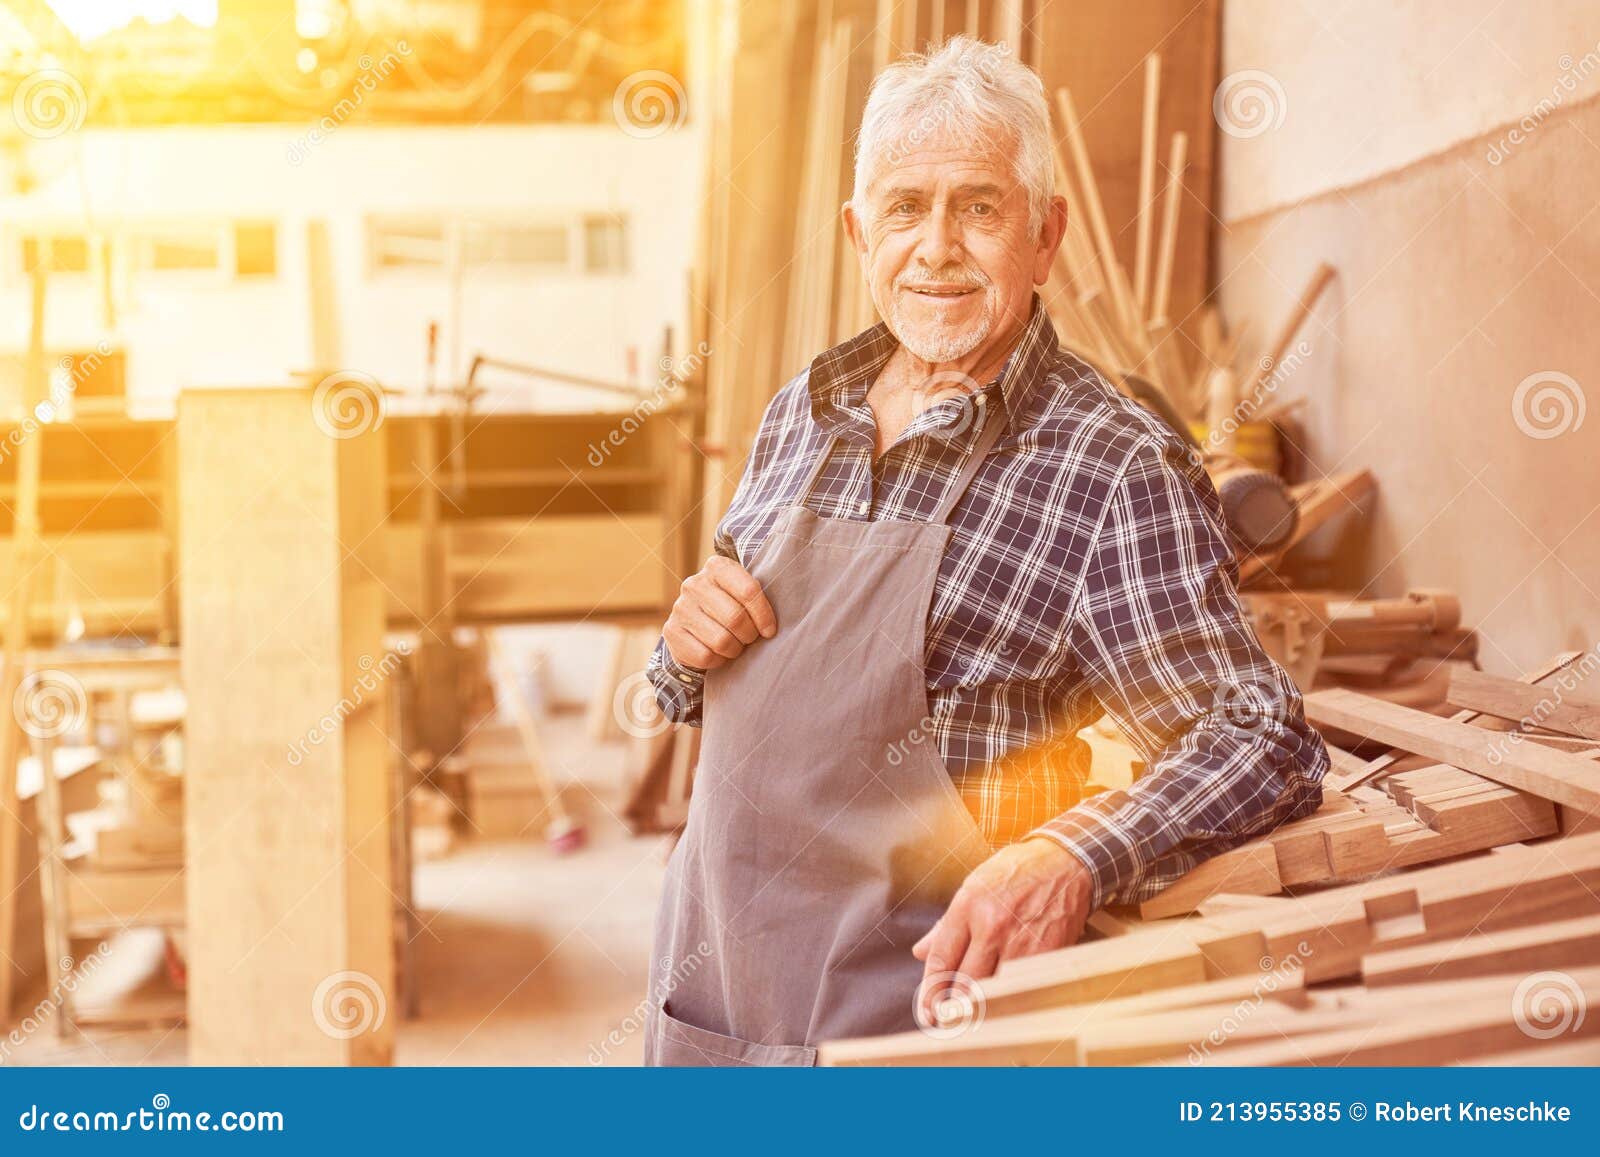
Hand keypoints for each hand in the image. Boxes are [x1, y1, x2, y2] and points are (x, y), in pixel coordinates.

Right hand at [662, 554, 777, 670]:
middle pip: (735, 618)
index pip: (749, 591)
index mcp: (717, 567)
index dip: (764, 616)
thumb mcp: (744, 592)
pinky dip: (717, 660)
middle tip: (750, 638)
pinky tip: (718, 653)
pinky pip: (704, 656)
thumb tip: (779, 618)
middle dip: (749, 635)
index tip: (770, 631)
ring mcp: (680, 607)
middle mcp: (695, 584)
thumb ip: (760, 596)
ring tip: (735, 646)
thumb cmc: (732, 606)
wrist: (696, 622)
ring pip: (721, 640)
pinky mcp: (671, 631)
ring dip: (734, 650)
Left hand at [912, 839, 1093, 1024]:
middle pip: (965, 983)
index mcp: (968, 906)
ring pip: (993, 991)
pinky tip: (1003, 1005)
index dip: (930, 990)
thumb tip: (920, 952)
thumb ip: (946, 925)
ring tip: (971, 1018)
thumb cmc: (1015, 874)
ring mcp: (1020, 943)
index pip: (941, 959)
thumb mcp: (973, 887)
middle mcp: (991, 926)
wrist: (1066, 864)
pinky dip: (1010, 1000)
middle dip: (952, 1006)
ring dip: (980, 1008)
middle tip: (946, 1020)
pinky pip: (1021, 988)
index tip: (927, 1010)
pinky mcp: (1046, 955)